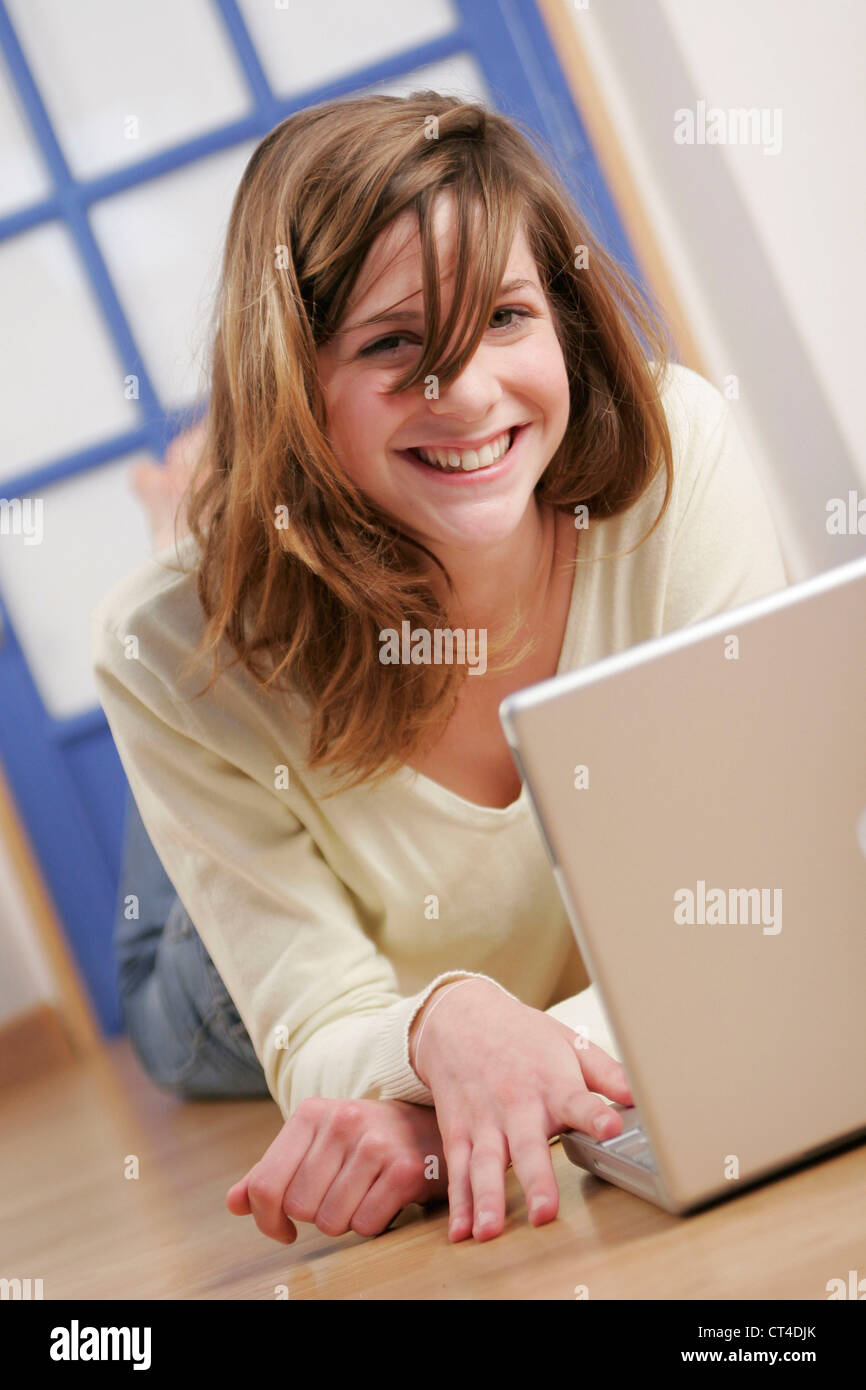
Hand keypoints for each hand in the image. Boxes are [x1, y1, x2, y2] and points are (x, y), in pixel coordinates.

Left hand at [226, 1097, 447, 1243]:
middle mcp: (341, 1121)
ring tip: (360, 1196)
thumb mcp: (313, 1145)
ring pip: (331, 1221)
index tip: (282, 1228)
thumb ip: (270, 1172)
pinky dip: (372, 1223)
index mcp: (310, 1113)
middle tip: (335, 1199)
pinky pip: (366, 1224)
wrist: (425, 1129)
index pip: (266, 1185)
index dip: (267, 1219)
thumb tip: (234, 1203)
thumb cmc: (360, 1142)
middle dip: (314, 1215)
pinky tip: (382, 1199)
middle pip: (299, 1207)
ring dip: (344, 1221)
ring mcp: (375, 1143)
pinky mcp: (404, 1169)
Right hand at [409, 978, 632, 1242]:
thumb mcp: (568, 1042)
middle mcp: (516, 1103)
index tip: (611, 1126)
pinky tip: (462, 1231)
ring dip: (487, 1198)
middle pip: (526, 1145)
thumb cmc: (521, 1035)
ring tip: (490, 1231)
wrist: (461, 1018)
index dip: (594, 1114)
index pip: (577, 1099)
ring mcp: (484, 1120)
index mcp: (551, 1081)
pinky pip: (458, 1170)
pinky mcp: (459, 1131)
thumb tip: (641, 1095)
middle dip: (536, 1179)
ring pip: (485, 1163)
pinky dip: (459, 1203)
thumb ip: (606, 1073)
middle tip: (545, 1212)